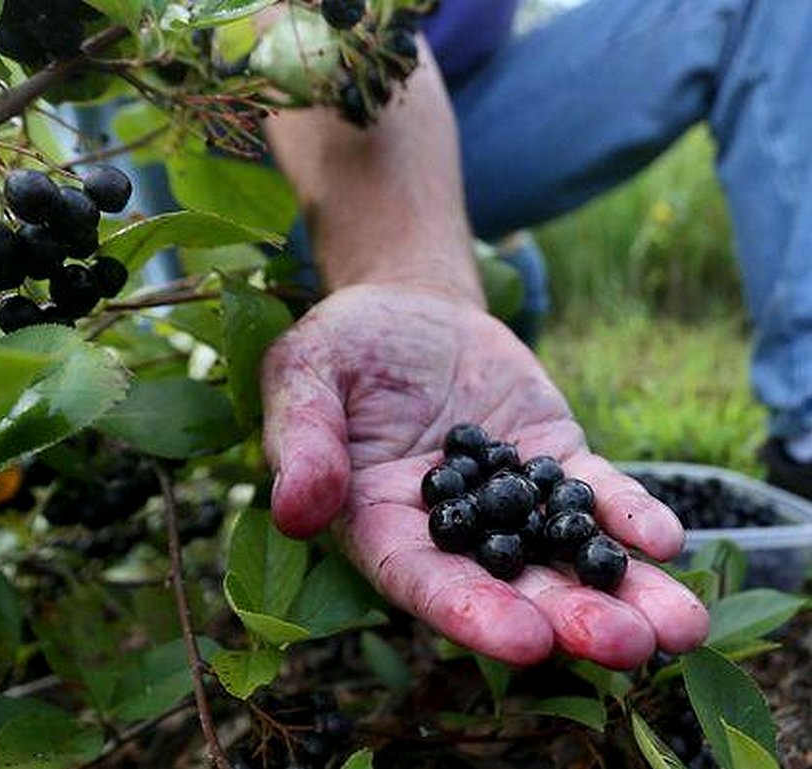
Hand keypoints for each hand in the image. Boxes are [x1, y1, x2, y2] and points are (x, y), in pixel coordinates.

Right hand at [261, 283, 708, 667]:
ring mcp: (508, 498)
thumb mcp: (302, 375)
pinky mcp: (550, 459)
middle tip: (628, 645)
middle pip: (510, 584)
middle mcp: (450, 529)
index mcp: (380, 524)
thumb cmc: (340, 347)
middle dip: (569, 617)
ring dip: (620, 590)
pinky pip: (592, 493)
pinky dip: (629, 517)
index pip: (425, 580)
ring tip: (679, 625)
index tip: (527, 641)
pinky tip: (666, 539)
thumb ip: (302, 439)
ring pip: (564, 553)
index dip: (472, 612)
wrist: (404, 309)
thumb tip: (298, 511)